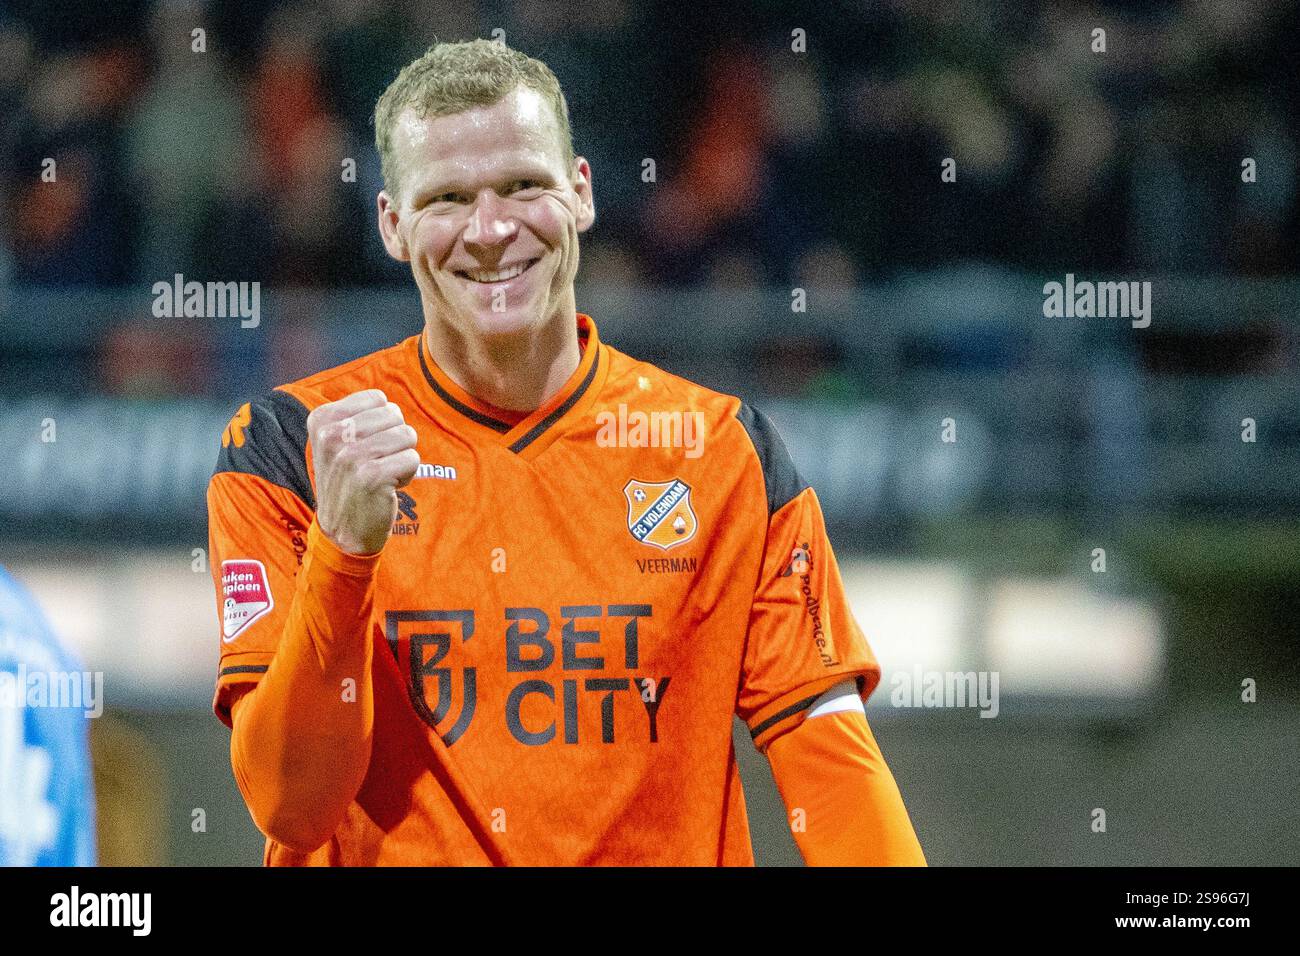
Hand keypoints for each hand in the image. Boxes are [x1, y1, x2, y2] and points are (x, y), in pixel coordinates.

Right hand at [307, 389, 419, 554]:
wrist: (342, 531)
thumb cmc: (349, 481)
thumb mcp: (338, 442)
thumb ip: (358, 415)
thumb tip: (388, 401)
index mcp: (322, 419)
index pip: (378, 399)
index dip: (382, 424)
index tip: (364, 448)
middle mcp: (332, 435)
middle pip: (395, 415)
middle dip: (394, 441)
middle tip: (374, 464)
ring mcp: (350, 456)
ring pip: (407, 435)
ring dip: (401, 458)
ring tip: (380, 476)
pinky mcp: (371, 476)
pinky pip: (413, 459)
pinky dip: (407, 475)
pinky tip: (386, 488)